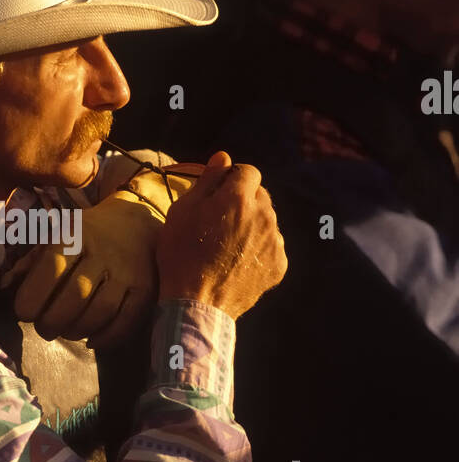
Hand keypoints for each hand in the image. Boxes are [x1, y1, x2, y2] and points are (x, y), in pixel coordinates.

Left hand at [0, 191, 161, 348]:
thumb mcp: (56, 236)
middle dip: (53, 320)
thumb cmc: (87, 234)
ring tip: (66, 332)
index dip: (34, 296)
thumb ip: (30, 262)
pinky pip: (127, 321)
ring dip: (77, 330)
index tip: (23, 312)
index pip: (52, 268)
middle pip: (76, 295)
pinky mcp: (145, 290)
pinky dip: (106, 337)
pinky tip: (91, 341)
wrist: (137, 222)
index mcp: (75, 235)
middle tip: (44, 329)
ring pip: (101, 311)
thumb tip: (3, 288)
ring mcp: (127, 273)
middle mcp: (103, 253)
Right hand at [156, 151, 286, 318]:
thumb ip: (207, 180)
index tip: (218, 194)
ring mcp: (274, 241)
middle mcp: (264, 215)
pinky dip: (258, 249)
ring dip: (252, 225)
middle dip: (244, 201)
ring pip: (268, 220)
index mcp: (239, 198)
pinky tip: (238, 262)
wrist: (196, 304)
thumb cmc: (181, 255)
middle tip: (220, 222)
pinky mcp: (279, 264)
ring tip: (227, 245)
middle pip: (261, 195)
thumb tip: (223, 157)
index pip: (248, 171)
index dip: (232, 179)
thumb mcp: (182, 211)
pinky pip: (271, 246)